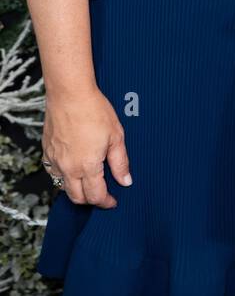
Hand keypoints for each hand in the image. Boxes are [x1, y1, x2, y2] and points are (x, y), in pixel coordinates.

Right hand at [41, 85, 131, 206]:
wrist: (69, 94)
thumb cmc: (94, 111)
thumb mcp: (116, 136)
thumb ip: (120, 162)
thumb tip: (125, 181)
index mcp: (87, 166)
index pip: (95, 196)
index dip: (105, 202)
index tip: (112, 201)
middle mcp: (68, 167)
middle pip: (77, 197)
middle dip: (90, 200)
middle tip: (101, 194)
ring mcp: (55, 160)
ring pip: (62, 187)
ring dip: (76, 190)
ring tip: (88, 182)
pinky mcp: (46, 151)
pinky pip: (53, 173)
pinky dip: (63, 177)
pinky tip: (72, 169)